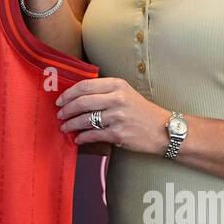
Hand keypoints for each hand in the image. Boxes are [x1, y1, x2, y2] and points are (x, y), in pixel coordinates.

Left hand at [55, 77, 170, 154]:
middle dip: (66, 109)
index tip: (60, 100)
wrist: (163, 130)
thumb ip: (105, 91)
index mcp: (117, 85)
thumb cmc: (142, 111)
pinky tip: (77, 138)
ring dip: (71, 124)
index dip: (69, 93)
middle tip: (59, 114)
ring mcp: (117, 117)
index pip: (85, 86)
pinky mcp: (117, 134)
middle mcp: (117, 99)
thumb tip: (77, 97)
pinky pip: (92, 135)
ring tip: (65, 127)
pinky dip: (82, 137)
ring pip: (85, 120)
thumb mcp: (126, 93)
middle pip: (82, 102)